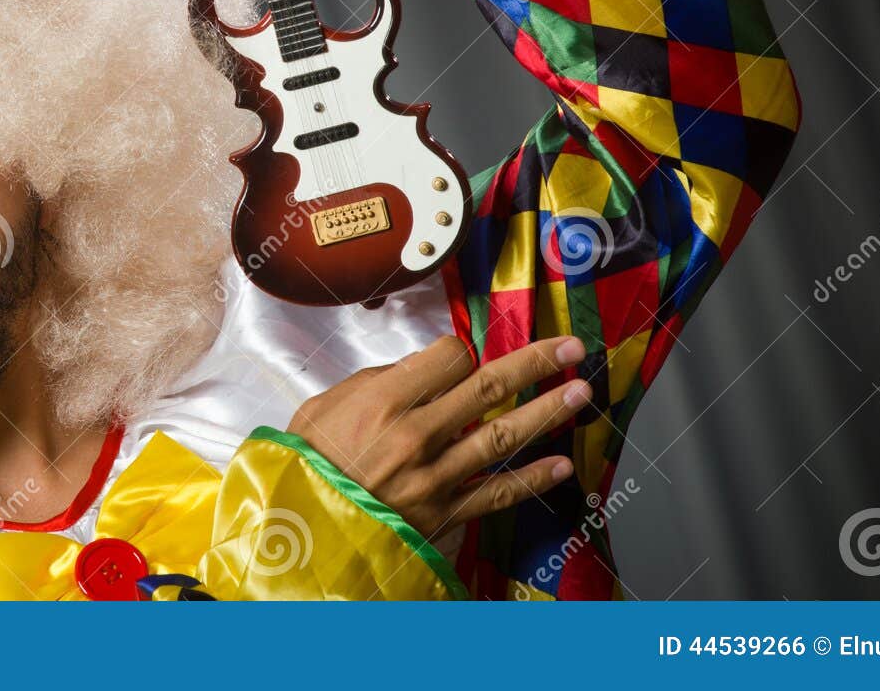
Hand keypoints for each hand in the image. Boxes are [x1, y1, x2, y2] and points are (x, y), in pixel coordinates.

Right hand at [287, 334, 591, 541]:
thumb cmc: (306, 465)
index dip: (461, 349)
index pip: (448, 357)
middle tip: (571, 348)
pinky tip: (562, 465)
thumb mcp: (322, 407)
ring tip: (581, 393)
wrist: (299, 532)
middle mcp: (416, 435)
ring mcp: (435, 477)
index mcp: (384, 400)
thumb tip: (416, 371)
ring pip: (503, 436)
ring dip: (547, 412)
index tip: (462, 353)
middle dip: (535, 363)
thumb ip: (373, 383)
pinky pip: (497, 494)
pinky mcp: (444, 514)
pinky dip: (532, 479)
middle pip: (488, 388)